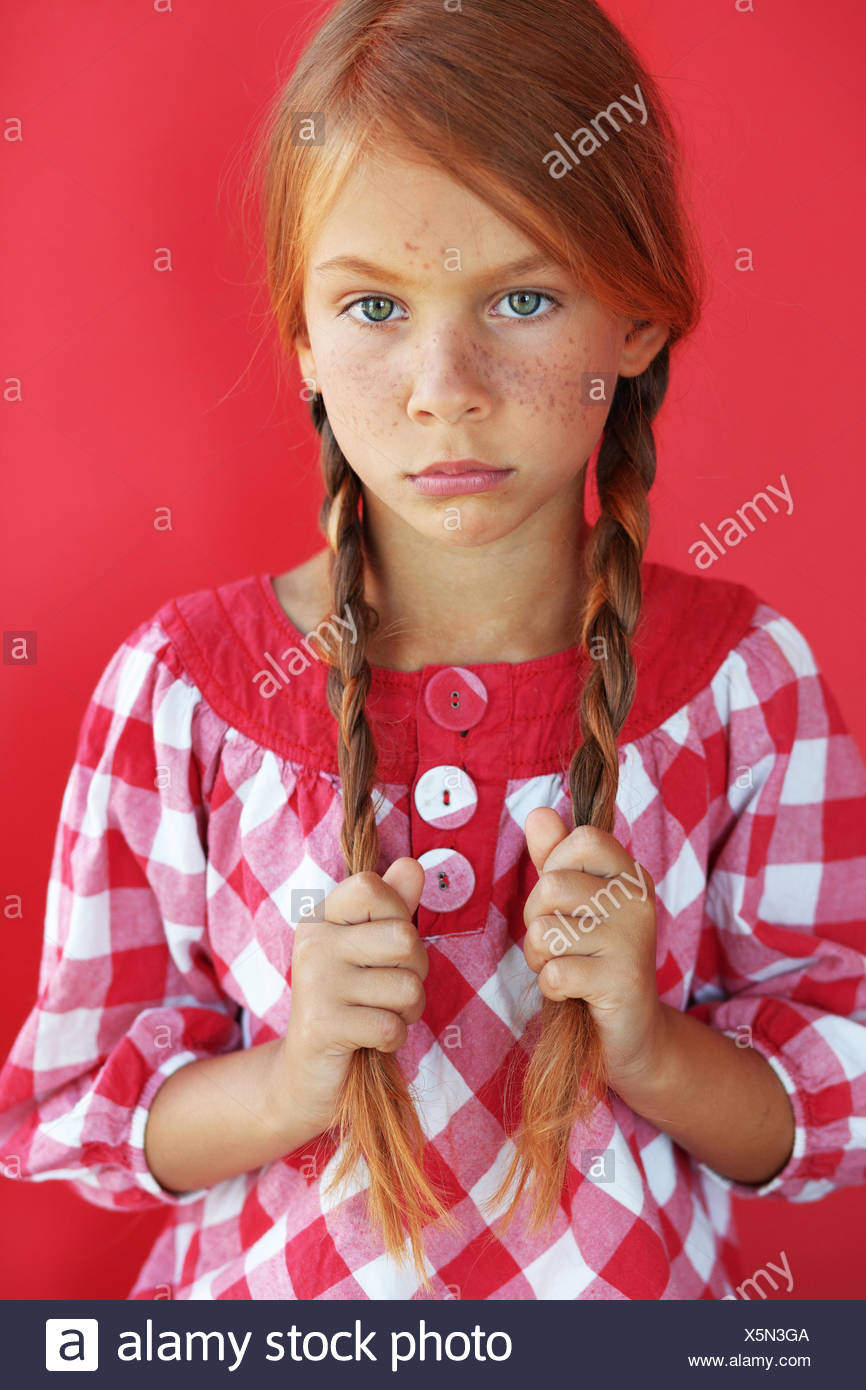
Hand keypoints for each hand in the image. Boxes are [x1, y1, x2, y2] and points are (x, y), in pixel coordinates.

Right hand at [272, 858, 428, 1134]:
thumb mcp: (371, 950)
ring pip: (407, 987)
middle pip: (404, 938)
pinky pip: (392, 1026)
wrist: (305, 1075)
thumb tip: (413, 865)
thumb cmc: (350, 1004)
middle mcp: (314, 943)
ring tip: (379, 1015)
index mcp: (322, 918)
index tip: (383, 944)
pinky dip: (393, 1039)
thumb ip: (393, 906)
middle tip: (390, 989)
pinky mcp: (323, 1026)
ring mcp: (315, 984)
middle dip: (415, 971)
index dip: (397, 914)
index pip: (370, 886)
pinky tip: (369, 1040)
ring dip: (407, 1011)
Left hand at [521, 808, 665, 1091]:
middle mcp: (638, 902)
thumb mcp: (573, 904)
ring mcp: (633, 941)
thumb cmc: (594, 960)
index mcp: (630, 876)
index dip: (555, 866)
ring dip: (541, 958)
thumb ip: (554, 858)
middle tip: (559, 943)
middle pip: (552, 887)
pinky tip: (574, 992)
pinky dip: (552, 987)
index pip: (582, 838)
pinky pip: (554, 972)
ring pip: (546, 931)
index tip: (565, 899)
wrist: (633, 1033)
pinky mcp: (621, 982)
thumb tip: (538, 813)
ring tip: (566, 967)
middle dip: (537, 920)